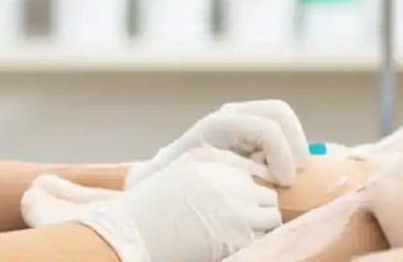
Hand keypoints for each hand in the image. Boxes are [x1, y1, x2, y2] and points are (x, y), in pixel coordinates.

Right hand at [24, 149, 280, 261]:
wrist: (132, 232)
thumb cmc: (152, 205)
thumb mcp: (184, 172)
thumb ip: (219, 167)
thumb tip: (257, 175)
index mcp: (215, 162)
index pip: (257, 171)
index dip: (252, 189)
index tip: (242, 202)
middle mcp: (228, 180)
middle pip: (269, 195)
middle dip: (258, 208)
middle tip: (235, 220)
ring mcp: (236, 208)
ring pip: (270, 217)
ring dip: (257, 226)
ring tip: (229, 231)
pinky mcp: (236, 234)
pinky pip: (260, 239)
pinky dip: (250, 242)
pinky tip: (225, 242)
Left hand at [128, 99, 310, 187]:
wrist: (165, 173)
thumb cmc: (183, 181)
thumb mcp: (208, 181)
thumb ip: (242, 178)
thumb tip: (278, 182)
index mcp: (219, 125)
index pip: (267, 128)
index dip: (283, 156)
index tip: (284, 182)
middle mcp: (230, 114)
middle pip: (279, 112)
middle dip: (295, 143)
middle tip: (293, 175)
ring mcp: (240, 116)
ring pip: (282, 117)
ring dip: (292, 146)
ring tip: (284, 174)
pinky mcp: (247, 126)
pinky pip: (277, 128)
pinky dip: (284, 148)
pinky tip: (274, 170)